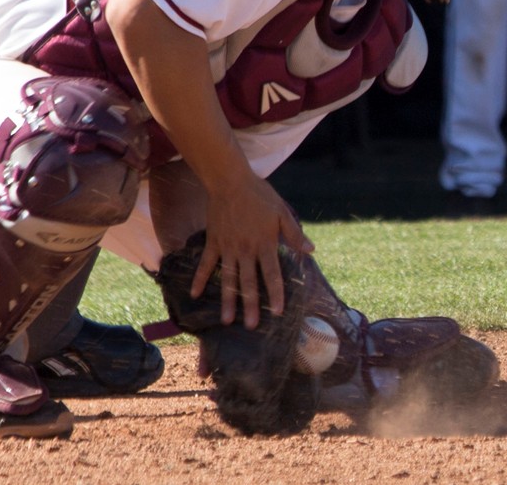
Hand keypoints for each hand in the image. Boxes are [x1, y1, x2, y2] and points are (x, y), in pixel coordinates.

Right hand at [191, 172, 313, 329]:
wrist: (230, 181)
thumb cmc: (259, 195)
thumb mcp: (282, 212)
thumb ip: (294, 234)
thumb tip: (311, 251)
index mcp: (264, 243)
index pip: (271, 274)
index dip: (275, 293)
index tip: (277, 311)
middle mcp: (245, 249)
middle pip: (249, 282)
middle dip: (250, 305)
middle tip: (251, 326)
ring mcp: (227, 247)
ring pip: (228, 278)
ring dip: (228, 300)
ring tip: (227, 320)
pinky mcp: (214, 242)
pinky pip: (206, 264)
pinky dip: (200, 279)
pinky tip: (195, 294)